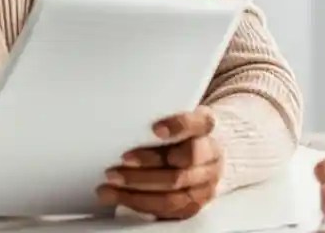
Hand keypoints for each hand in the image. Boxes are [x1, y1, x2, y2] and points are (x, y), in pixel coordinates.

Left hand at [98, 106, 223, 219]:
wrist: (198, 157)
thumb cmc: (177, 135)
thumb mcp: (172, 117)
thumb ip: (156, 116)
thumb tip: (125, 119)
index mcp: (206, 127)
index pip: (200, 123)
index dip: (180, 126)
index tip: (156, 129)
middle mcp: (211, 157)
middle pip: (185, 162)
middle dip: (150, 162)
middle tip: (123, 159)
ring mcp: (205, 184)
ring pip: (173, 191)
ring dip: (138, 187)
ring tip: (113, 181)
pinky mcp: (192, 205)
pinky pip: (165, 210)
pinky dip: (137, 203)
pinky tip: (118, 196)